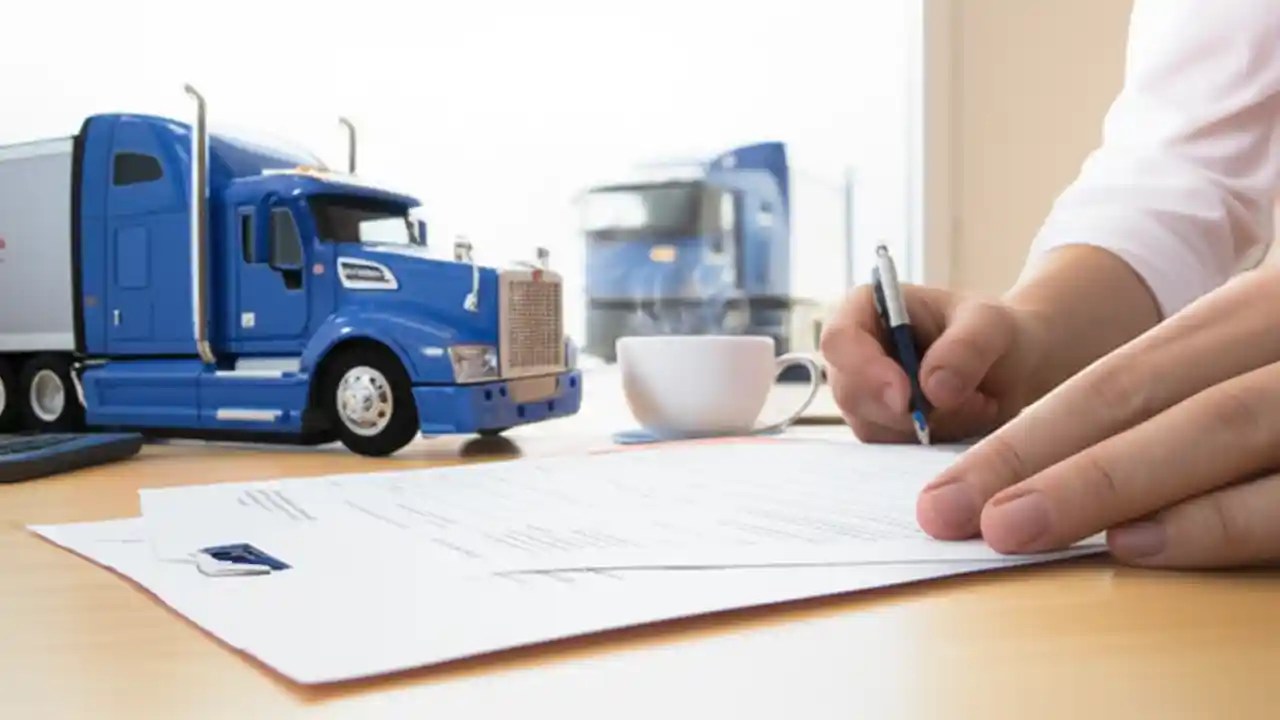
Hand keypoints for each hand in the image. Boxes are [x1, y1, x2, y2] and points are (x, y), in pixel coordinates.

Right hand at [820, 283, 1044, 443]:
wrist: (1012, 367)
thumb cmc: (994, 332)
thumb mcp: (991, 326)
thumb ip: (966, 348)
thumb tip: (932, 389)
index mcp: (865, 310)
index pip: (839, 340)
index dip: (864, 369)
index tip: (906, 397)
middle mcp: (854, 354)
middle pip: (850, 392)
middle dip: (905, 409)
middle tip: (969, 403)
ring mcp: (864, 396)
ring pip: (872, 427)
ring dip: (928, 427)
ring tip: (978, 404)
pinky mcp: (881, 429)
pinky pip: (891, 451)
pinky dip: (932, 443)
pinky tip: (965, 422)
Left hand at [918, 266, 1279, 567]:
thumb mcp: (1258, 353)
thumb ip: (1184, 397)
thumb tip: (1057, 466)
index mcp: (1249, 314)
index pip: (1115, 380)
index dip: (1024, 440)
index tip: (944, 494)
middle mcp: (1276, 337)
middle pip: (1137, 395)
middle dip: (1031, 457)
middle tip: (942, 513)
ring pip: (1211, 425)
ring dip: (1101, 481)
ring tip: (1006, 527)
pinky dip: (1213, 520)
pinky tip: (1133, 544)